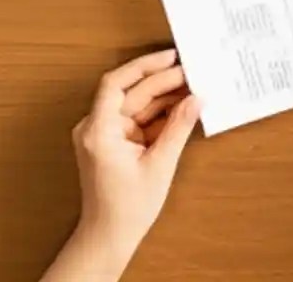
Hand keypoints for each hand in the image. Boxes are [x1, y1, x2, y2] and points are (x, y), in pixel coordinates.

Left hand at [72, 50, 200, 257]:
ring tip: (194, 87)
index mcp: (99, 131)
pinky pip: (138, 119)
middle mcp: (96, 128)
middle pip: (131, 92)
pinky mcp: (114, 141)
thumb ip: (178, 128)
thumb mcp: (160, 164)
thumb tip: (196, 100)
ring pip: (137, 104)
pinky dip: (160, 114)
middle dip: (163, 81)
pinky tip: (183, 108)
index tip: (171, 57)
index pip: (115, 84)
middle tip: (194, 72)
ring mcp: (104, 134)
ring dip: (164, 96)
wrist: (109, 234)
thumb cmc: (128, 206)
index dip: (144, 66)